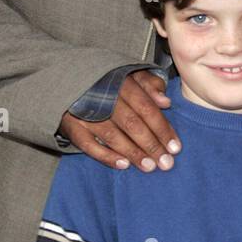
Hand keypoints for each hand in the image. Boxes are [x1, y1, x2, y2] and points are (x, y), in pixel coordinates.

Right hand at [58, 71, 179, 171]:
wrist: (66, 78)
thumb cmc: (107, 80)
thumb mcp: (130, 74)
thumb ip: (150, 85)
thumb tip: (166, 102)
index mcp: (121, 82)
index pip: (146, 108)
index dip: (162, 129)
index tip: (176, 147)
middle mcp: (103, 97)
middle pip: (132, 124)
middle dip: (151, 145)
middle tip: (166, 163)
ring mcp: (85, 113)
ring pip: (112, 136)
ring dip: (133, 153)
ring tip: (150, 167)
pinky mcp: (71, 125)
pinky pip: (88, 145)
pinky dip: (105, 156)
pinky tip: (123, 165)